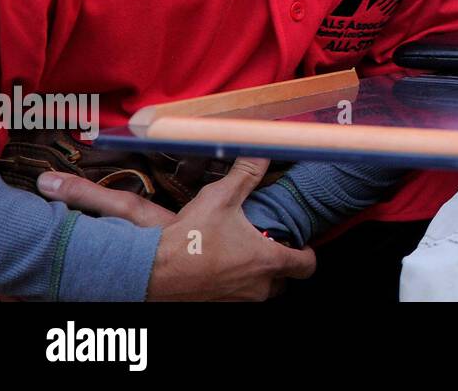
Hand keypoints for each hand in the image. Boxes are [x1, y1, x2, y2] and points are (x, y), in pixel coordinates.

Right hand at [41, 157, 316, 300]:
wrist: (151, 272)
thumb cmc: (190, 238)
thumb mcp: (221, 198)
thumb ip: (246, 174)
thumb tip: (261, 151)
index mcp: (267, 261)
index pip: (305, 265)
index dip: (306, 254)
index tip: (300, 246)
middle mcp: (257, 287)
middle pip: (283, 280)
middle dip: (279, 266)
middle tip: (267, 247)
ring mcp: (237, 301)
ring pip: (260, 292)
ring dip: (257, 278)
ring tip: (243, 257)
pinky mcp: (218, 307)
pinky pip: (238, 299)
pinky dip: (236, 287)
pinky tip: (222, 269)